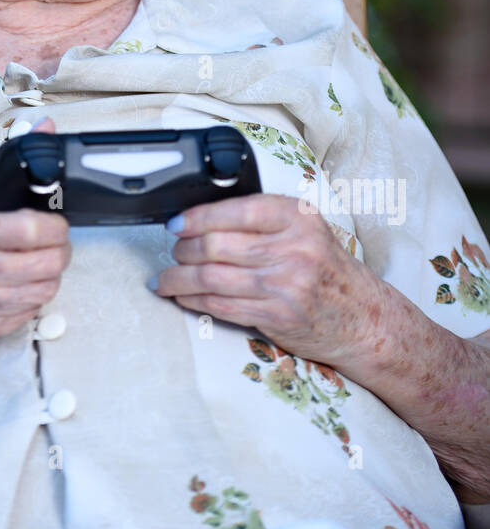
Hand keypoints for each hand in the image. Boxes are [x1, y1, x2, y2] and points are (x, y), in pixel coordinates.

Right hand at [0, 119, 70, 365]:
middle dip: (60, 252)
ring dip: (49, 276)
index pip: (34, 230)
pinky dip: (30, 300)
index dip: (57, 227)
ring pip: (43, 292)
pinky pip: (26, 315)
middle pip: (48, 264)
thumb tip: (40, 128)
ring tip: (36, 264)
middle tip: (53, 244)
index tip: (55, 223)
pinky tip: (17, 286)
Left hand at [151, 192, 384, 368]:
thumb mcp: (305, 230)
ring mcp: (285, 285)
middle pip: (217, 245)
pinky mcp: (276, 316)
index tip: (176, 222)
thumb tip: (203, 216)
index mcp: (298, 217)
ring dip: (179, 279)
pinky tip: (183, 297)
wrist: (363, 318)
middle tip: (172, 250)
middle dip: (183, 248)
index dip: (198, 217)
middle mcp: (293, 248)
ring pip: (212, 277)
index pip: (237, 210)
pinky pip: (221, 306)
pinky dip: (194, 300)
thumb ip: (263, 219)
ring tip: (165, 279)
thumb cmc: (327, 270)